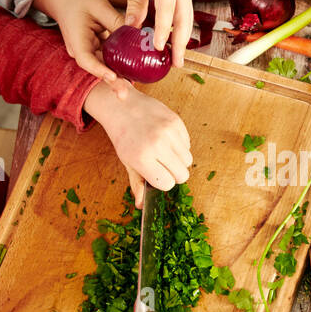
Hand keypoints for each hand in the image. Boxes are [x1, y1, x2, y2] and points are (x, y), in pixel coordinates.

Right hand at [33, 0, 128, 91]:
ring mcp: (88, 52)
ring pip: (104, 67)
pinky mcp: (96, 50)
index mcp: (77, 41)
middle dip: (111, 81)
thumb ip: (116, 20)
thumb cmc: (79, 1)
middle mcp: (80, 51)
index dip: (99, 70)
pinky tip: (133, 74)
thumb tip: (137, 32)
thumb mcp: (99, 6)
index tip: (112, 77)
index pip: (86, 60)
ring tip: (129, 88)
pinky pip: (108, 60)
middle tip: (125, 93)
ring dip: (117, 77)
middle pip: (97, 68)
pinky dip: (119, 66)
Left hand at [83, 80, 191, 203]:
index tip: (156, 175)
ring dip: (179, 160)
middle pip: (182, 174)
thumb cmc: (123, 136)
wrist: (122, 107)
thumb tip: (141, 205)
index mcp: (142, 158)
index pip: (167, 183)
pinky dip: (180, 146)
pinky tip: (167, 140)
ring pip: (188, 160)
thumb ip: (137, 183)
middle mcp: (157, 145)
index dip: (163, 181)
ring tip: (165, 152)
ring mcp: (168, 132)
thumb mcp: (127, 161)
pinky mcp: (176, 121)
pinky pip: (188, 145)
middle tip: (163, 166)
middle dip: (174, 174)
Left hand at [122, 0, 193, 67]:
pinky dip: (180, 28)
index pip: (167, 14)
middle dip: (181, 44)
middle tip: (176, 64)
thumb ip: (135, 3)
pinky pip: (184, 13)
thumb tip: (131, 27)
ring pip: (187, 19)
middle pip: (184, 22)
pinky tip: (173, 39)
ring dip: (183, 39)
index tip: (157, 49)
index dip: (162, 34)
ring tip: (177, 57)